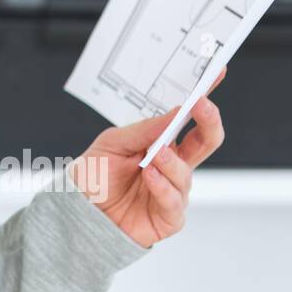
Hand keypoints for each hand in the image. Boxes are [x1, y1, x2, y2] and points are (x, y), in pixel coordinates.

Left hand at [67, 66, 227, 248]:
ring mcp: (173, 191)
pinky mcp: (168, 217)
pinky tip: (151, 176)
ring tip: (156, 153)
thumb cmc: (94, 176)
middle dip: (208, 122)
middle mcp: (173, 166)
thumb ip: (142, 131)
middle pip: (205, 143)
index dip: (204, 99)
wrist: (76, 212)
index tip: (215, 74)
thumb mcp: (111, 143)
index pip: (189, 119)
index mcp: (161, 143)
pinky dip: (164, 187)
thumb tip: (174, 114)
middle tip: (202, 106)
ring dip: (172, 162)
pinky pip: (174, 202)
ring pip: (186, 174)